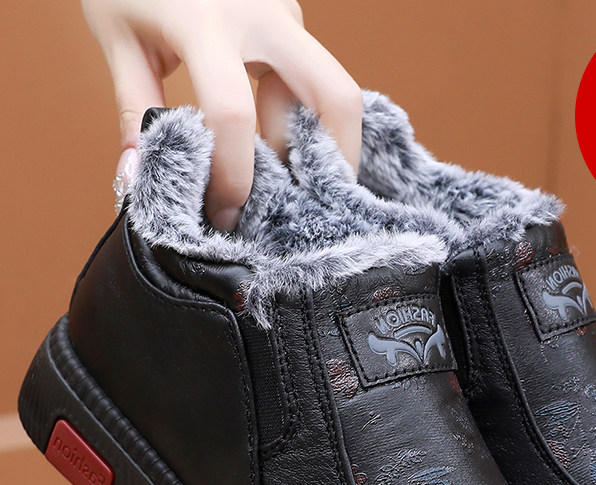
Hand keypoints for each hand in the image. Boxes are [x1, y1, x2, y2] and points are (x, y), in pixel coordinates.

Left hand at [82, 0, 362, 229]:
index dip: (231, 175)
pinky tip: (281, 150)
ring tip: (283, 183)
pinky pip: (313, 83)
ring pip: (329, 95)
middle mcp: (265, 15)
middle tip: (308, 206)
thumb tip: (137, 178)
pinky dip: (303, 122)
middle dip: (334, 161)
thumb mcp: (119, 33)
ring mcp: (288, 14)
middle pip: (333, 96)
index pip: (231, 113)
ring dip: (314, 146)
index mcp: (205, 20)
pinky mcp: (293, 20)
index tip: (224, 212)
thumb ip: (133, 108)